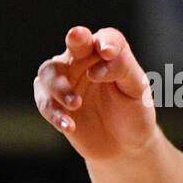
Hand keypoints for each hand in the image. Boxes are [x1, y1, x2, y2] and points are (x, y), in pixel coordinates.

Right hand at [33, 26, 157, 160]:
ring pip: (50, 72)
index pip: (107, 38)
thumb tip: (96, 68)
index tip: (108, 52)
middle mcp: (83, 61)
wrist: (125, 146)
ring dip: (60, 86)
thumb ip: (123, 70)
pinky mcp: (52, 102)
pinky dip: (55, 113)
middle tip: (78, 36)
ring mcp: (64, 79)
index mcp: (108, 55)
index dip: (107, 41)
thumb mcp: (137, 91)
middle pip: (75, 45)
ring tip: (75, 103)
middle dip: (76, 40)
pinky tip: (68, 125)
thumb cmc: (133, 112)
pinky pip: (45, 102)